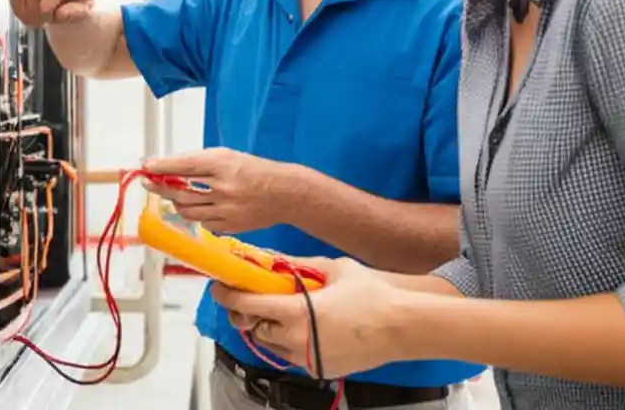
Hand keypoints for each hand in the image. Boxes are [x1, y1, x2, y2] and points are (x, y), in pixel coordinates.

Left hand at [141, 148, 298, 233]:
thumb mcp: (228, 157)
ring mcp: (226, 210)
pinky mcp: (229, 226)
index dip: (162, 166)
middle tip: (150, 182)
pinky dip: (197, 215)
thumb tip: (168, 165)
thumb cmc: (255, 171)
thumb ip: (200, 161)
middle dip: (160, 186)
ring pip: (187, 210)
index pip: (185, 165)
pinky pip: (202, 223)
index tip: (146, 166)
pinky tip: (201, 207)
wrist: (285, 193)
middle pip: (180, 191)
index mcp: (223, 165)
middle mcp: (223, 187)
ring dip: (176, 203)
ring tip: (174, 195)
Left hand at [212, 257, 412, 377]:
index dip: (228, 294)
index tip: (220, 288)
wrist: (404, 326)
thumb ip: (296, 264)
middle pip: (254, 327)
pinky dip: (289, 342)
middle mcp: (296, 339)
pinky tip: (304, 327)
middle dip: (249, 313)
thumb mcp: (331, 268)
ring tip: (282, 311)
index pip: (246, 304)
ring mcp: (307, 358)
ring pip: (270, 345)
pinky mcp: (319, 369)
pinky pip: (292, 356)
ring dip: (269, 329)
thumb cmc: (373, 295)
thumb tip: (271, 256)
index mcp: (295, 312)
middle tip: (252, 298)